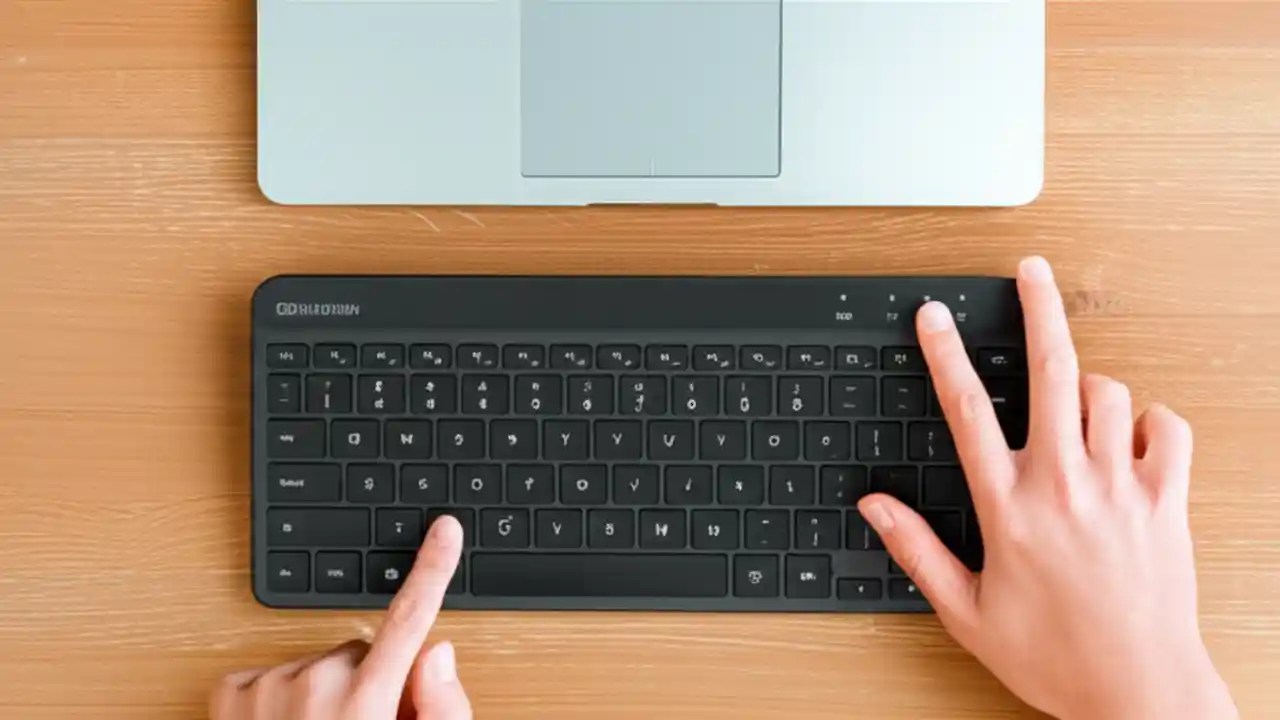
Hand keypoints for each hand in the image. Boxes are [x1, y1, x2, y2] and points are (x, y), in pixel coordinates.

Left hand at [211, 517, 470, 719]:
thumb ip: (442, 709)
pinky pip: (272, 673)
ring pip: (318, 663)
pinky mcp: (230, 695)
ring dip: (323, 693)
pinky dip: (278, 697)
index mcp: (366, 707)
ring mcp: (268, 690)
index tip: (444, 529)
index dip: (433, 570)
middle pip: (364, 651)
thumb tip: (437, 653)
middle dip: (369, 680)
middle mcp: (315, 689)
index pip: (411, 620)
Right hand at [857, 257, 1236, 719]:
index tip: (934, 316)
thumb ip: (916, 549)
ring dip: (1087, 385)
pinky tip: (1128, 438)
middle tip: (1030, 272)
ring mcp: (1121, 488)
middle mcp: (1064, 485)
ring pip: (1107, 393)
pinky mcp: (1167, 500)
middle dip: (1038, 310)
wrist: (1140, 691)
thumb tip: (874, 505)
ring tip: (1073, 404)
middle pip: (1050, 371)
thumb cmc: (1054, 656)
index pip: (967, 410)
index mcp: (1009, 508)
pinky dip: (1149, 420)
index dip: (945, 353)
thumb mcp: (966, 612)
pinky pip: (1166, 429)